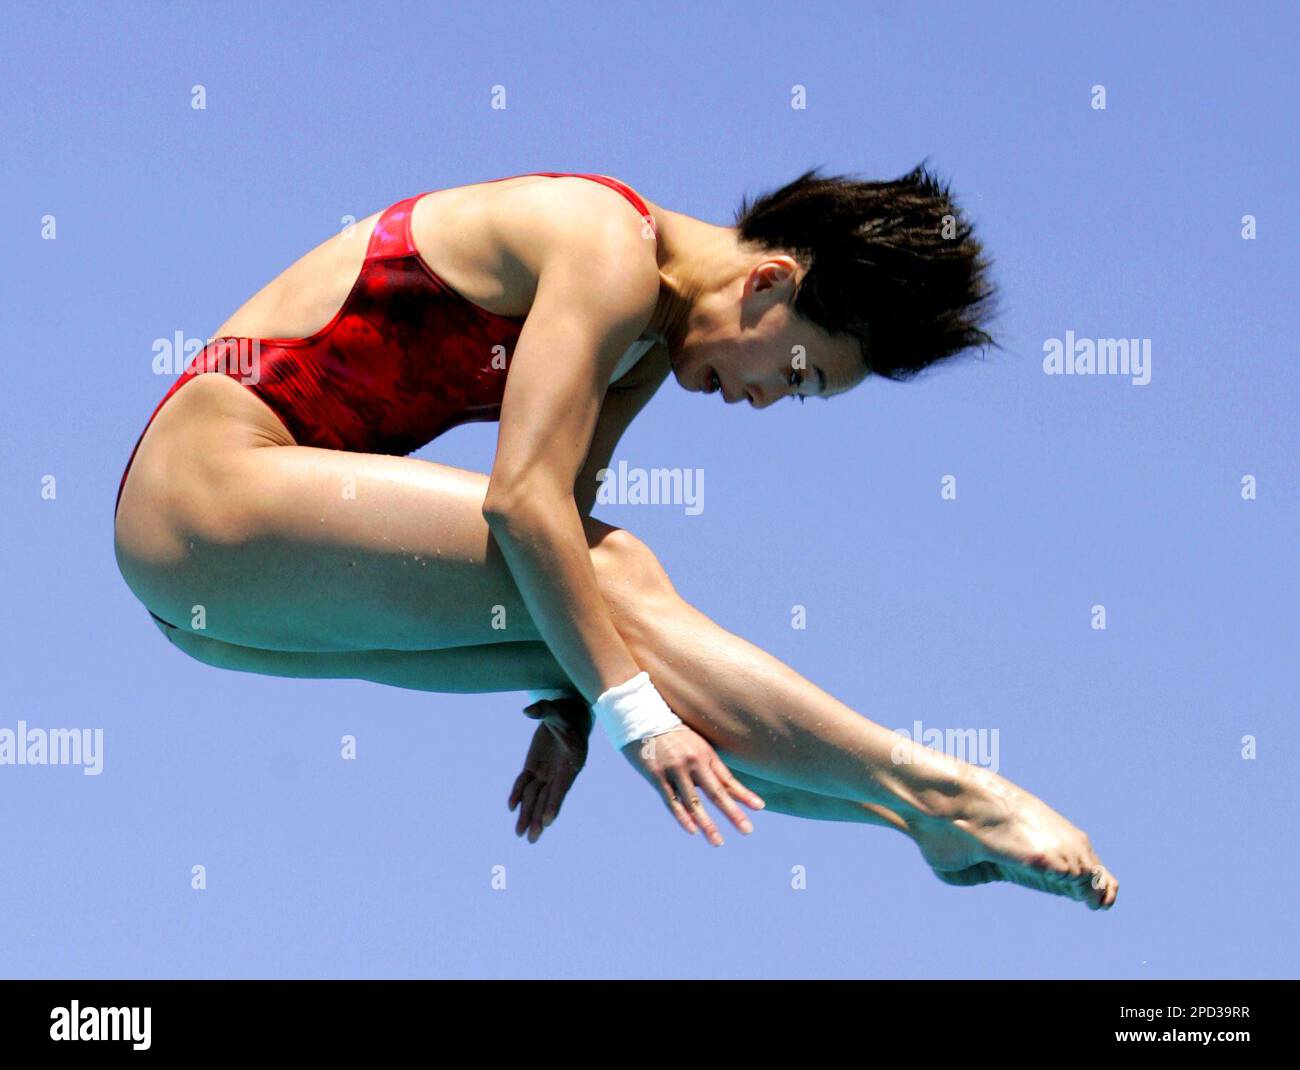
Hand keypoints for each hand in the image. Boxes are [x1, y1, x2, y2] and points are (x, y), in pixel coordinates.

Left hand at [508, 696, 591, 842]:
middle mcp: (559, 771)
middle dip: (538, 818)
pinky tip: (511, 808)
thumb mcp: (556, 710)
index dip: (555, 803)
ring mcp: (546, 771)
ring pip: (535, 796)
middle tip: (531, 838)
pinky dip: (517, 794)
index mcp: (571, 761)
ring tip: (520, 834)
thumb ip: (543, 711)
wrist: (567, 715)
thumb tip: (528, 711)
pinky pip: (524, 784)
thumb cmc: (565, 712)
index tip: (547, 821)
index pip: (562, 787)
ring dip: (527, 814)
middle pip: (547, 798)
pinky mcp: (534, 768)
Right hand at [622, 726, 764, 845]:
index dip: (743, 794)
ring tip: (718, 842)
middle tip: (747, 830)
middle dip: (733, 813)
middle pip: (716, 793)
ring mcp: (675, 770)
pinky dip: (682, 817)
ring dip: (707, 824)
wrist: (641, 716)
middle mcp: (693, 762)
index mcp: (705, 754)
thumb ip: (707, 762)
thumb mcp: (694, 742)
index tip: (759, 807)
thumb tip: (725, 783)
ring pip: (694, 803)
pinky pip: (672, 801)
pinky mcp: (657, 776)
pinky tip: (692, 830)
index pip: (727, 779)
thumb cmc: (671, 731)